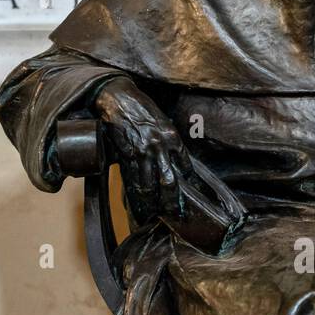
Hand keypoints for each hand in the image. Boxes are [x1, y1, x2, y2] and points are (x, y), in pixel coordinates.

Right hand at [94, 76, 191, 220]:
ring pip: (150, 185)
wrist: (119, 97)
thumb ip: (169, 143)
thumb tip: (176, 165)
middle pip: (170, 182)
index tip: (195, 198)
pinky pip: (133, 179)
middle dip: (173, 202)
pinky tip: (139, 205)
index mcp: (173, 138)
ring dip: (153, 204)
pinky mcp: (126, 154)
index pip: (186, 168)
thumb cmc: (142, 110)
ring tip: (155, 216)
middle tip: (176, 216)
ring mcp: (142, 151)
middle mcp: (160, 145)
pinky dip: (136, 195)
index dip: (191, 186)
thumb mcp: (163, 123)